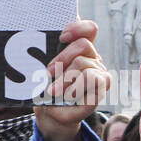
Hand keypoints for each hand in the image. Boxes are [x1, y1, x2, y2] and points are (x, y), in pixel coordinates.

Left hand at [34, 19, 110, 140]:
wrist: (51, 112)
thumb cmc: (47, 87)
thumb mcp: (44, 68)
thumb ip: (48, 54)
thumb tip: (39, 40)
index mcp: (80, 48)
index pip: (88, 29)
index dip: (78, 27)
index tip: (62, 36)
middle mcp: (92, 57)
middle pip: (84, 44)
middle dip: (63, 58)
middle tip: (48, 72)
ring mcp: (99, 71)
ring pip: (84, 63)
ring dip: (65, 78)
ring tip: (54, 90)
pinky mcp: (102, 86)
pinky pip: (92, 79)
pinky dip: (76, 87)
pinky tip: (68, 95)